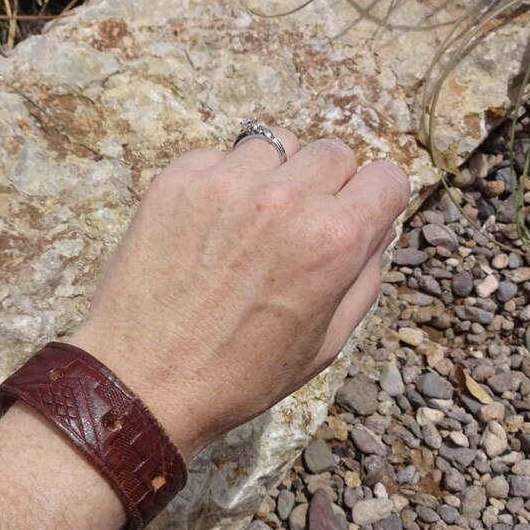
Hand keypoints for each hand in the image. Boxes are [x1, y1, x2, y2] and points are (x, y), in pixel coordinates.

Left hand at [71, 128, 409, 457]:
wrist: (142, 383)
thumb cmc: (238, 376)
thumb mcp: (326, 344)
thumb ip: (364, 277)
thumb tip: (376, 228)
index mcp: (333, 241)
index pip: (387, 178)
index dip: (375, 203)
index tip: (356, 219)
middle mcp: (285, 200)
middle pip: (333, 154)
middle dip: (328, 187)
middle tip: (299, 229)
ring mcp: (226, 183)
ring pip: (277, 147)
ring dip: (275, 177)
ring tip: (251, 224)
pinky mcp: (177, 180)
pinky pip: (220, 157)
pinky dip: (223, 183)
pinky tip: (208, 229)